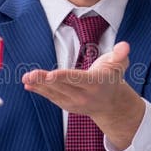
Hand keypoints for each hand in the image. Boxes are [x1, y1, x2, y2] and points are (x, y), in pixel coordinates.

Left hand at [22, 41, 144, 150]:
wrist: (111, 104)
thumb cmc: (111, 78)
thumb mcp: (119, 65)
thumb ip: (121, 55)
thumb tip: (125, 46)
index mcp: (95, 84)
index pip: (78, 79)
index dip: (64, 77)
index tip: (51, 74)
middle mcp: (84, 96)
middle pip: (62, 86)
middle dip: (45, 80)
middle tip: (30, 75)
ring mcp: (74, 102)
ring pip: (54, 93)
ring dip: (39, 85)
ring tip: (26, 78)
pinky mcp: (66, 104)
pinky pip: (51, 97)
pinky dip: (39, 90)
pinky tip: (28, 84)